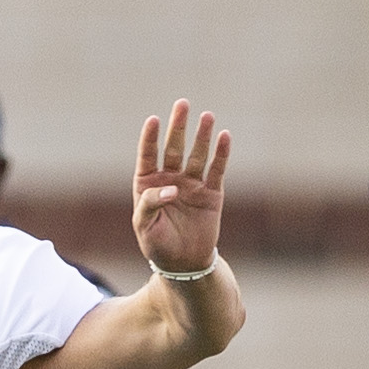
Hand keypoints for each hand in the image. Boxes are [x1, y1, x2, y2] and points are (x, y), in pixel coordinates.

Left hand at [133, 99, 230, 278]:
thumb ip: (150, 203)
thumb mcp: (144, 226)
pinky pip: (216, 170)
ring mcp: (192, 184)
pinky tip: (224, 136)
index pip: (148, 155)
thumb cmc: (157, 245)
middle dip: (178, 126)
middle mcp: (170, 179)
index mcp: (148, 184)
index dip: (150, 137)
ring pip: (197, 155)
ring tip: (207, 116)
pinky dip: (221, 154)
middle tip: (182, 104)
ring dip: (201, 136)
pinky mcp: (211, 193)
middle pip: (174, 147)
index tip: (153, 120)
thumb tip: (171, 187)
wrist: (183, 264)